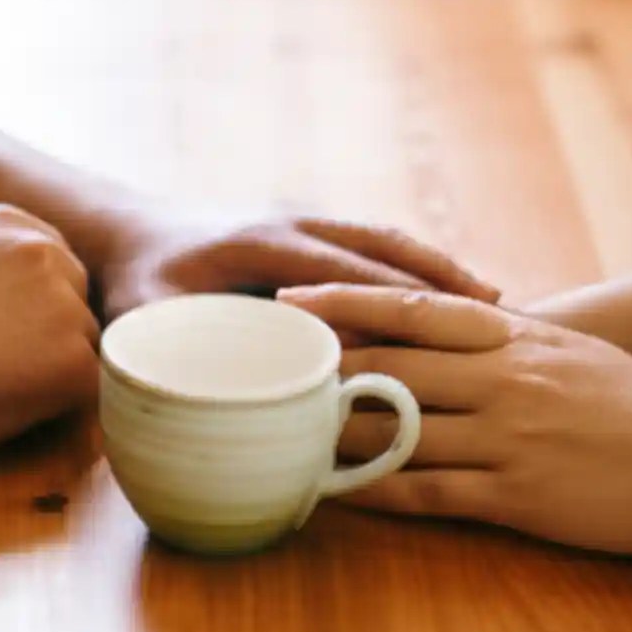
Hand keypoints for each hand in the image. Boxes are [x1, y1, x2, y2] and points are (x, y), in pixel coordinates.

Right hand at [0, 204, 99, 466]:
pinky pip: (88, 387)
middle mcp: (44, 251)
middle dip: (48, 335)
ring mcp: (64, 304)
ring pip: (83, 345)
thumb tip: (2, 286)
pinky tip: (5, 405)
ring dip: (50, 371)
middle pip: (74, 300)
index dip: (27, 308)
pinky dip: (56, 404)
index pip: (52, 265)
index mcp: (7, 222)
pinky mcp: (75, 362)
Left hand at [100, 209, 498, 318]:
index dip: (396, 298)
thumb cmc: (138, 281)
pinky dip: (417, 269)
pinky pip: (375, 246)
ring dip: (438, 270)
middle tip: (501, 313)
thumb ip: (171, 351)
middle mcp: (295, 224)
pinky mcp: (312, 233)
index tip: (449, 323)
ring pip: (388, 241)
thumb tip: (205, 408)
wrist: (131, 232)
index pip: (343, 269)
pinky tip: (453, 300)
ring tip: (497, 305)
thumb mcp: (144, 314)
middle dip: (438, 280)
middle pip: (382, 247)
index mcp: (263, 243)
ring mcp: (307, 222)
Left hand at [279, 284, 631, 557]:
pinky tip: (342, 490)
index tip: (295, 299)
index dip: (347, 302)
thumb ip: (500, 332)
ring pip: (400, 430)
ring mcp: (508, 438)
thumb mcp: (565, 346)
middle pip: (393, 368)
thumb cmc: (626, 400)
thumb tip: (436, 315)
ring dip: (340, 432)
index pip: (414, 310)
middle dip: (327, 368)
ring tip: (289, 429)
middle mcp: (504, 380)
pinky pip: (430, 492)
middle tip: (275, 367)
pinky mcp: (515, 494)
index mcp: (513, 337)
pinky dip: (379, 490)